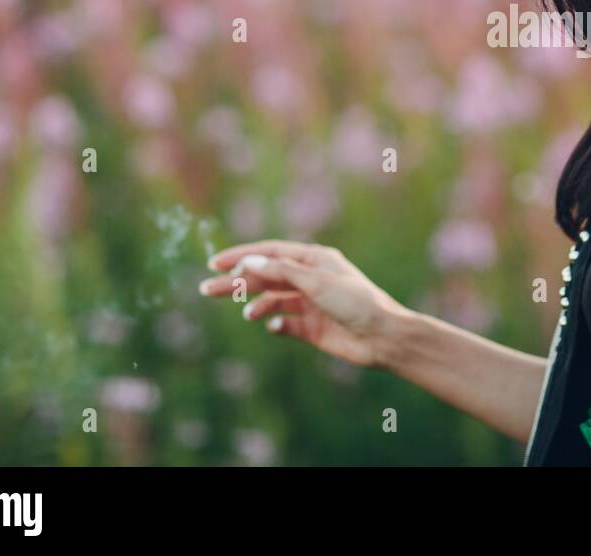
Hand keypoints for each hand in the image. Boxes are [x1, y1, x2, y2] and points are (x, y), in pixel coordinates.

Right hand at [199, 240, 407, 367]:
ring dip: (256, 305)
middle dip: (237, 283)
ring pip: (272, 300)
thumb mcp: (317, 282)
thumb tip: (250, 263)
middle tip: (207, 289)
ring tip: (247, 315)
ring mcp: (310, 304)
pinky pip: (284, 324)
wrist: (383, 337)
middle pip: (265, 277)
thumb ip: (282, 272)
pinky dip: (275, 324)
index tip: (215, 264)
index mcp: (314, 260)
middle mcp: (310, 279)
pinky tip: (273, 327)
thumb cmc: (356, 302)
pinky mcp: (311, 328)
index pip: (269, 254)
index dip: (241, 257)